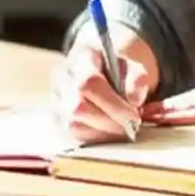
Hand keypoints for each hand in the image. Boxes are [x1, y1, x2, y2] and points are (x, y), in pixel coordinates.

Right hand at [51, 23, 150, 143]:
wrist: (105, 64)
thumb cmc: (120, 64)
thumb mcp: (134, 62)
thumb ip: (137, 77)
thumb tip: (134, 99)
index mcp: (81, 57)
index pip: (88, 83)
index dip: (113, 104)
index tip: (135, 115)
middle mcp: (62, 78)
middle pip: (78, 108)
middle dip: (109, 122)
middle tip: (132, 126)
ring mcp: (57, 100)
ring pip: (74, 126)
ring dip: (104, 133)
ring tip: (123, 128)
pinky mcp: (58, 119)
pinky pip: (74, 136)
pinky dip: (97, 138)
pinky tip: (112, 132)